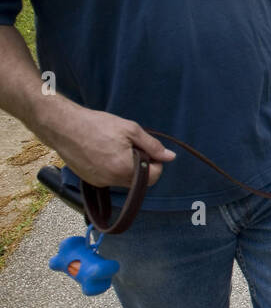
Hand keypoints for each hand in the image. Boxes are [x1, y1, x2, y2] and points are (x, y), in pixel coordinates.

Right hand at [44, 105, 174, 187]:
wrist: (63, 126)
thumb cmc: (97, 125)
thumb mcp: (131, 130)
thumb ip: (152, 146)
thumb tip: (170, 157)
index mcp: (124, 168)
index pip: (153, 177)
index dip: (156, 164)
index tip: (149, 151)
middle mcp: (112, 180)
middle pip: (140, 181)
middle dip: (142, 167)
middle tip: (134, 148)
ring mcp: (99, 182)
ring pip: (125, 181)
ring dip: (127, 168)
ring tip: (117, 149)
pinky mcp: (89, 180)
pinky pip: (110, 179)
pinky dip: (113, 169)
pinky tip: (105, 153)